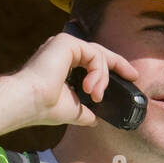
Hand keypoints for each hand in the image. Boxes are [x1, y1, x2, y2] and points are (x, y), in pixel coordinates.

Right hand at [14, 32, 139, 128]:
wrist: (30, 103)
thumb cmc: (44, 107)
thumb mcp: (73, 110)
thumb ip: (85, 111)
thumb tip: (96, 120)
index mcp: (63, 63)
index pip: (93, 60)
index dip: (113, 68)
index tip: (130, 77)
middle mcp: (63, 51)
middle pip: (99, 53)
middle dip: (118, 65)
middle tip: (133, 76)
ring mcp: (64, 44)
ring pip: (98, 56)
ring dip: (103, 78)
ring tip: (96, 96)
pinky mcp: (67, 42)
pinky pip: (94, 54)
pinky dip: (98, 72)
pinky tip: (91, 88)